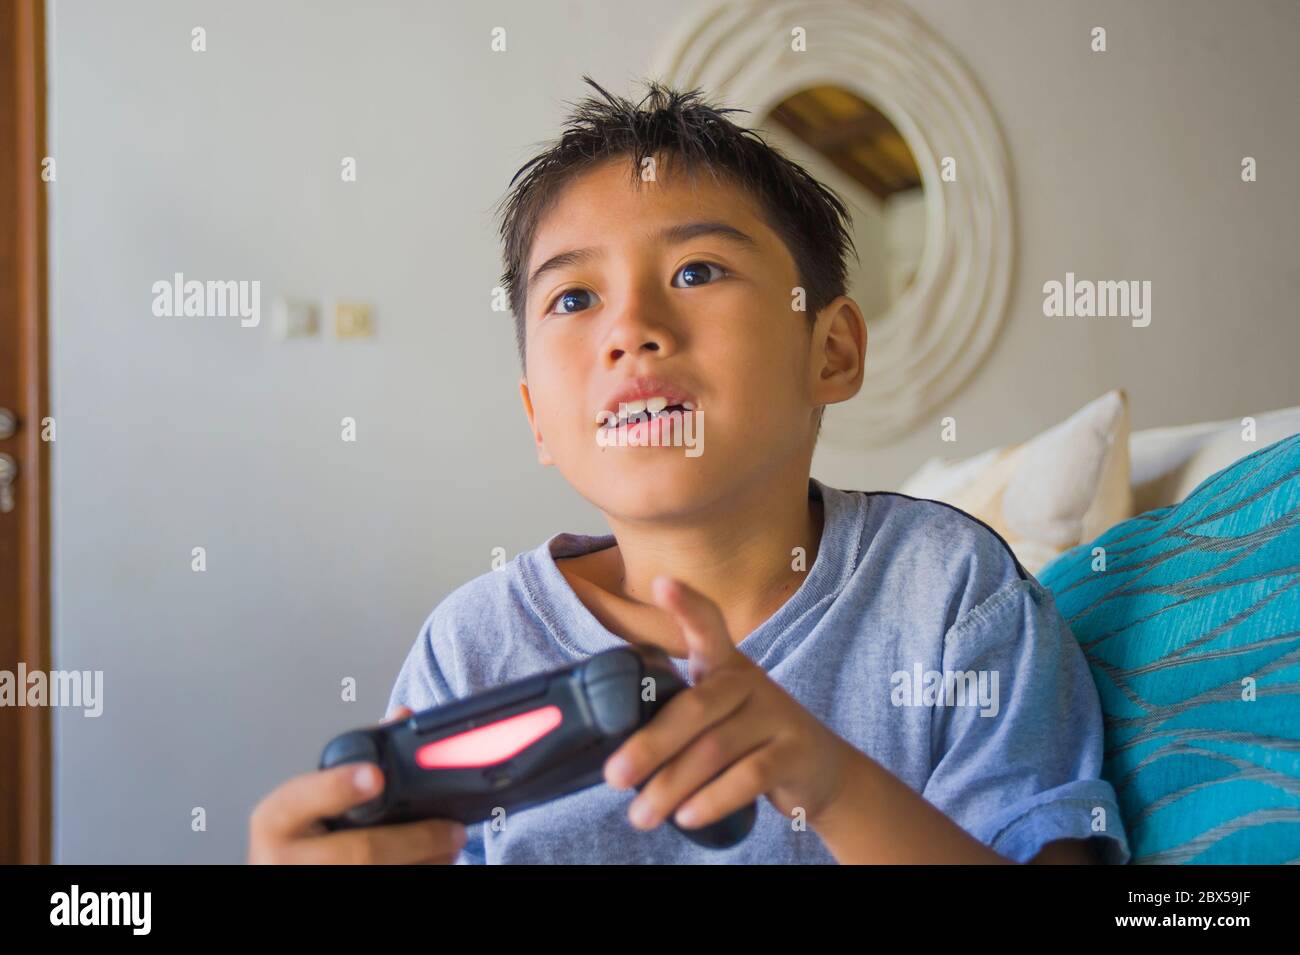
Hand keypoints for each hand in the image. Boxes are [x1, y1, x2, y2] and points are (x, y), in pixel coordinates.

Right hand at [248, 706, 468, 863]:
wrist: (277, 873)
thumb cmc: (298, 833)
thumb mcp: (308, 797)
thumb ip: (349, 761)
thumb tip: (401, 717)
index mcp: (275, 819)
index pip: (302, 798)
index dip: (340, 786)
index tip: (375, 775)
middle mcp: (283, 857)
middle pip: (360, 851)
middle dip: (416, 839)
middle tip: (451, 828)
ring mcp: (306, 881)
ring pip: (377, 873)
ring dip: (426, 861)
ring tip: (452, 845)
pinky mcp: (332, 897)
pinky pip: (385, 884)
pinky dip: (419, 872)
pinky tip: (436, 862)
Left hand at [602, 576, 859, 833]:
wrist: (821, 770)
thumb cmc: (749, 738)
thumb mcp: (719, 714)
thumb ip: (678, 718)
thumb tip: (615, 754)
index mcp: (723, 666)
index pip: (707, 626)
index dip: (687, 605)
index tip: (662, 583)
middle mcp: (749, 681)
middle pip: (694, 707)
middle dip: (649, 744)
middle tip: (613, 777)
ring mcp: (776, 715)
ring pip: (715, 749)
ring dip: (671, 786)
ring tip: (641, 817)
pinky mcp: (795, 752)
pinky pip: (749, 777)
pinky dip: (713, 800)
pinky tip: (688, 818)